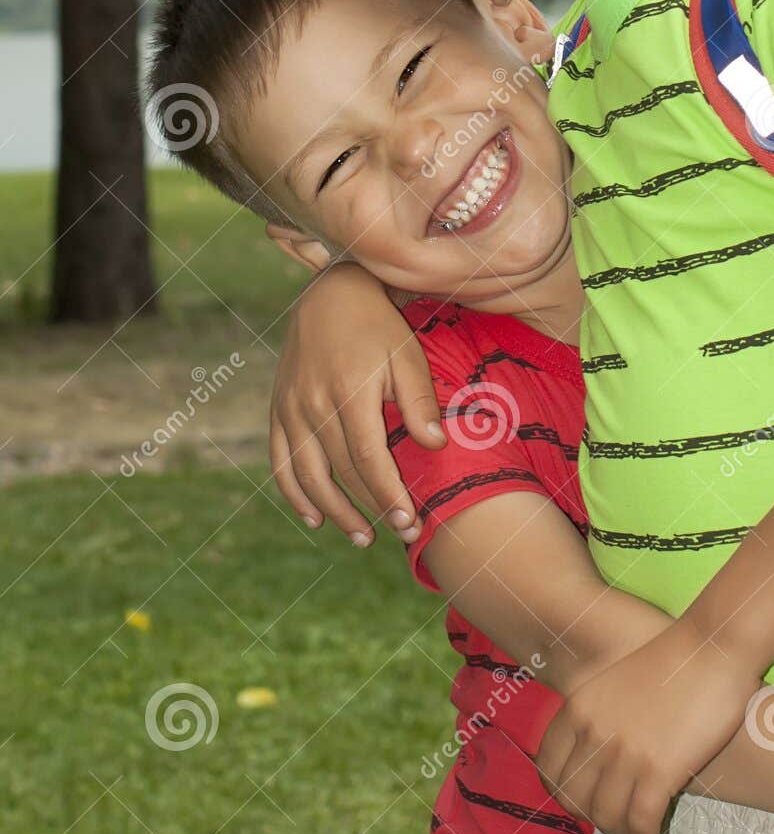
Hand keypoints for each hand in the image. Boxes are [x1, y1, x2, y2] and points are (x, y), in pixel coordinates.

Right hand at [269, 263, 444, 545]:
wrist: (329, 295)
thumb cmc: (378, 326)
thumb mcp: (407, 355)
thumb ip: (419, 401)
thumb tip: (435, 446)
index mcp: (350, 392)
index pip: (368, 460)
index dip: (388, 496)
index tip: (409, 523)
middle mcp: (314, 405)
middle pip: (342, 473)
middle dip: (373, 510)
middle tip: (402, 533)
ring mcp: (290, 409)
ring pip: (308, 477)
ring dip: (335, 512)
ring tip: (363, 538)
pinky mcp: (278, 410)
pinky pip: (281, 462)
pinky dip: (295, 494)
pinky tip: (315, 518)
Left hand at [536, 619, 759, 833]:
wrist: (713, 648)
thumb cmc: (674, 659)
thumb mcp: (615, 681)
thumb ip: (598, 714)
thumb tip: (597, 751)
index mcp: (578, 708)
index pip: (549, 768)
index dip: (563, 793)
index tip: (581, 800)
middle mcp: (593, 734)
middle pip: (574, 798)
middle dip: (591, 817)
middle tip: (612, 820)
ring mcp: (625, 754)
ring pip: (606, 816)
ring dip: (619, 831)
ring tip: (634, 832)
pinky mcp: (659, 771)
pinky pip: (640, 820)